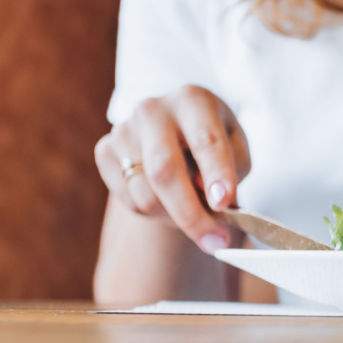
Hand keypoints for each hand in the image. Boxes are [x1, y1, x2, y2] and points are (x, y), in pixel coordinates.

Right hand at [94, 86, 250, 252]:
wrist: (175, 132)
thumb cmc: (212, 142)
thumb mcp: (236, 148)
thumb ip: (232, 169)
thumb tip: (212, 196)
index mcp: (193, 100)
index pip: (206, 140)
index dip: (216, 173)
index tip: (225, 202)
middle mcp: (153, 110)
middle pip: (165, 170)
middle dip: (191, 214)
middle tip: (216, 242)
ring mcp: (124, 130)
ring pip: (146, 194)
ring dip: (177, 219)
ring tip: (198, 216)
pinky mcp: (105, 151)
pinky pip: (129, 201)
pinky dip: (156, 215)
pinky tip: (171, 202)